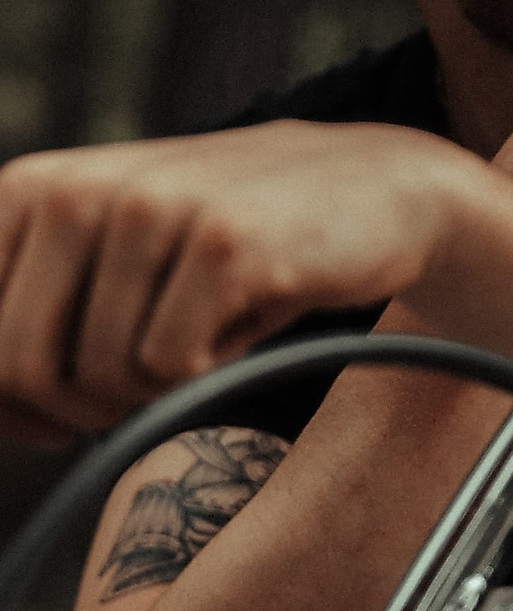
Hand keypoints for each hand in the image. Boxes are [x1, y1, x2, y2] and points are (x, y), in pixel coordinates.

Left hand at [0, 121, 477, 433]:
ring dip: (154, 386)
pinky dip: (210, 369)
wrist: (378, 186)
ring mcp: (153, 211)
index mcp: (38, 187)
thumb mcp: (124, 251)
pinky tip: (246, 319)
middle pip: (18, 365)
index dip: (5, 403)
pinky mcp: (221, 245)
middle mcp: (82, 189)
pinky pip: (172, 367)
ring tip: (207, 333)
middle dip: (76, 406)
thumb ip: (42, 307)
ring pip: (98, 375)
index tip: (51, 423)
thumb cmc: (242, 236)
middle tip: (139, 387)